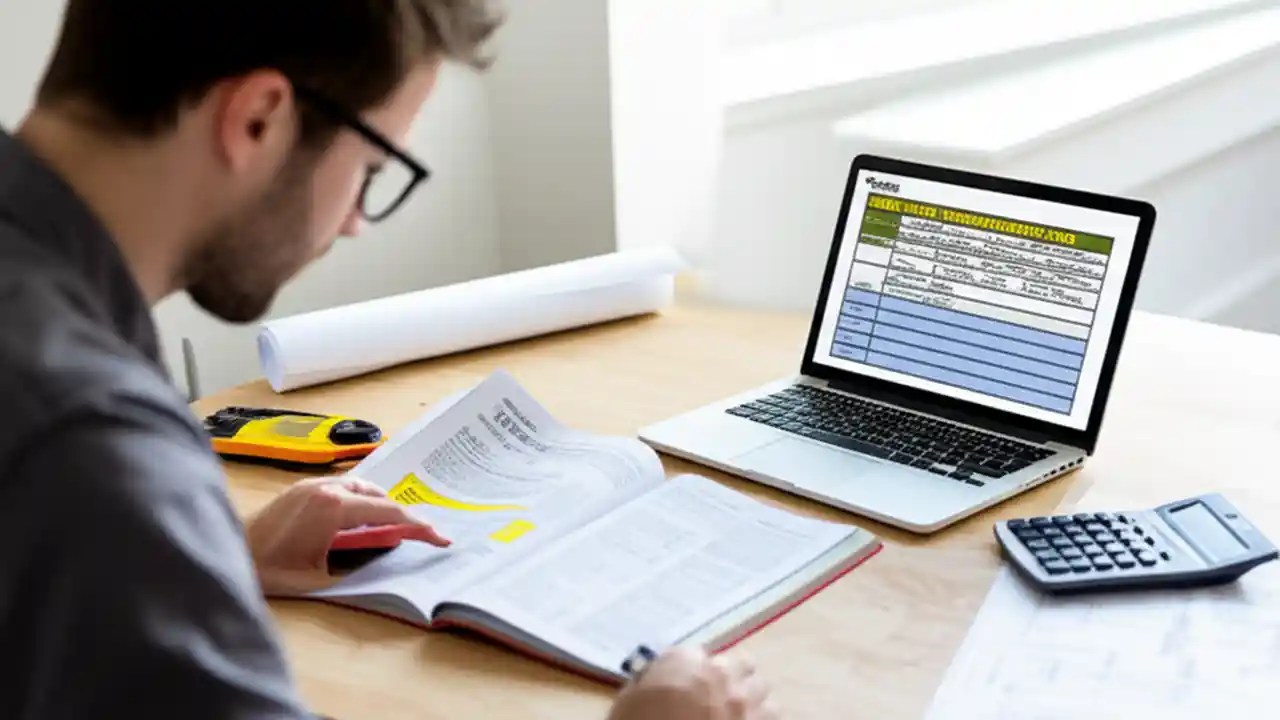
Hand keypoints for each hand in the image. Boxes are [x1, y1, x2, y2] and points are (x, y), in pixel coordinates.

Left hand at [246, 476, 448, 595]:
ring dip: (378, 506)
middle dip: (401, 514)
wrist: (225, 556)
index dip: (418, 526)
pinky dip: (358, 502)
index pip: (388, 512)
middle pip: (377, 495)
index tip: (440, 537)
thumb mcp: (321, 580)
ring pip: (359, 488)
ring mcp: (310, 486)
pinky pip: (340, 488)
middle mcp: (325, 489)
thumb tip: (392, 556)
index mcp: (334, 508)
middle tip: (419, 534)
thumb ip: (360, 565)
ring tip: (391, 528)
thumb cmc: (268, 573)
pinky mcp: (299, 490)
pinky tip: (358, 521)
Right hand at [607, 647, 778, 719]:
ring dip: (752, 698)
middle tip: (718, 696)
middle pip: (739, 664)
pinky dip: (762, 719)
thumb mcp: (626, 704)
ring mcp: (745, 701)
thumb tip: (651, 683)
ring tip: (739, 713)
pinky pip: (773, 715)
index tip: (683, 685)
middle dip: (731, 677)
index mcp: (683, 662)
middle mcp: (719, 674)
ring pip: (761, 688)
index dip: (689, 671)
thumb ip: (644, 686)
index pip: (692, 655)